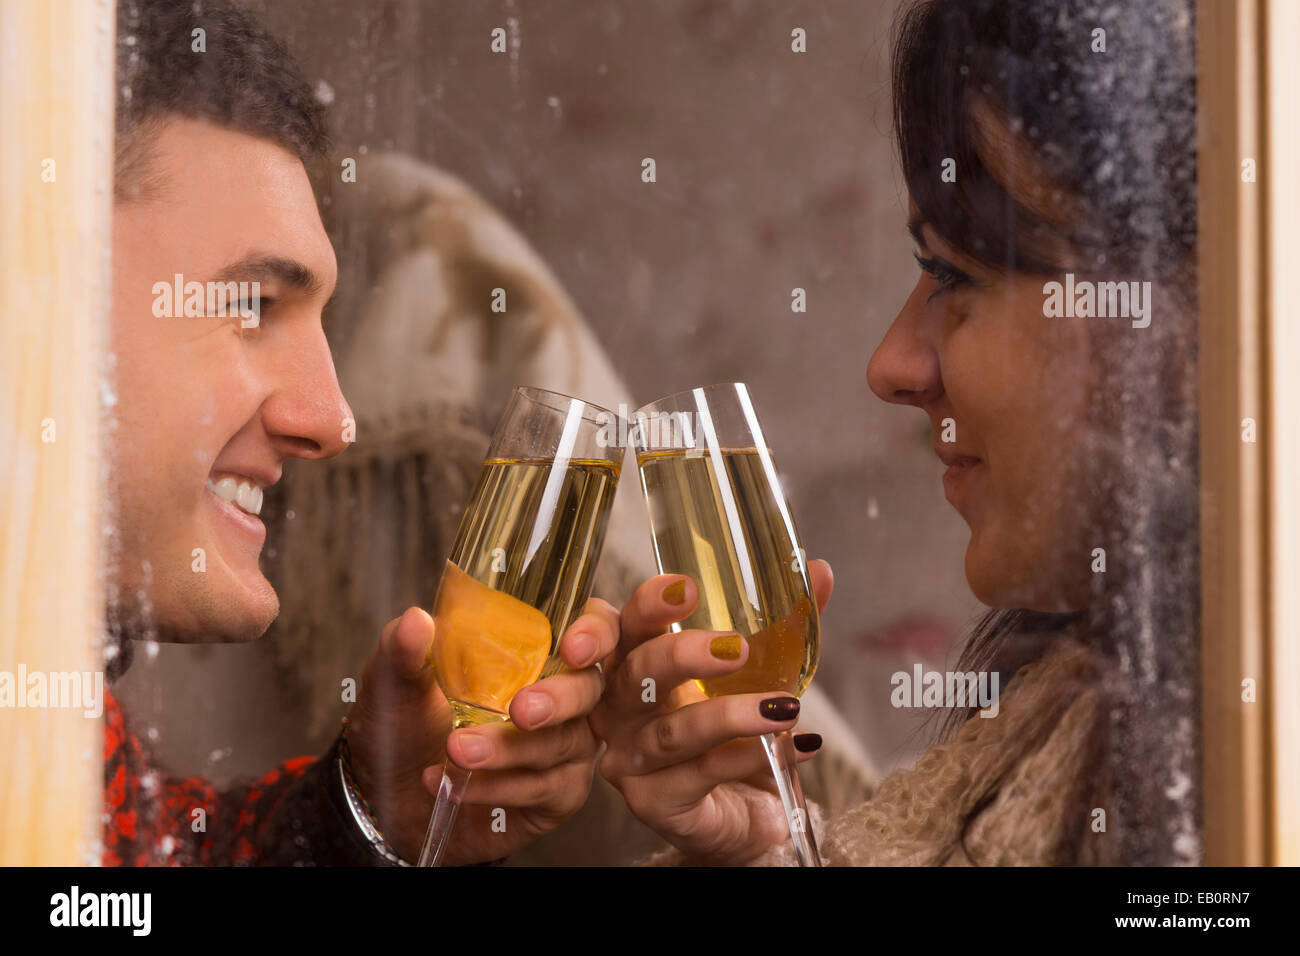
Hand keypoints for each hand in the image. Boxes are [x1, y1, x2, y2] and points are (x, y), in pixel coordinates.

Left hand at [342, 597, 618, 864]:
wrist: (387, 793)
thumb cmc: (405, 721)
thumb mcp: (396, 679)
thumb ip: (405, 648)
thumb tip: (417, 621)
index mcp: (538, 648)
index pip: (593, 625)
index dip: (597, 632)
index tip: (574, 646)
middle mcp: (564, 692)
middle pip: (589, 687)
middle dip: (560, 698)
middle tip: (521, 710)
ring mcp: (566, 744)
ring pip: (560, 742)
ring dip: (509, 748)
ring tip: (456, 749)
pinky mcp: (557, 793)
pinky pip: (543, 788)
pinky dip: (498, 787)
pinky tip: (455, 785)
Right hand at [590, 560, 833, 864]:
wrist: (748, 812)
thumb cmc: (737, 734)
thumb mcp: (763, 673)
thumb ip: (784, 624)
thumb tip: (818, 572)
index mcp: (634, 664)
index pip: (622, 626)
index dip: (646, 606)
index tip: (685, 589)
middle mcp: (620, 710)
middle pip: (635, 674)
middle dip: (684, 655)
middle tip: (738, 648)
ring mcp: (631, 759)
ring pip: (672, 731)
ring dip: (731, 716)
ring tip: (785, 707)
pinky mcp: (654, 802)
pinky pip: (700, 773)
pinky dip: (749, 758)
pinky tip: (794, 745)